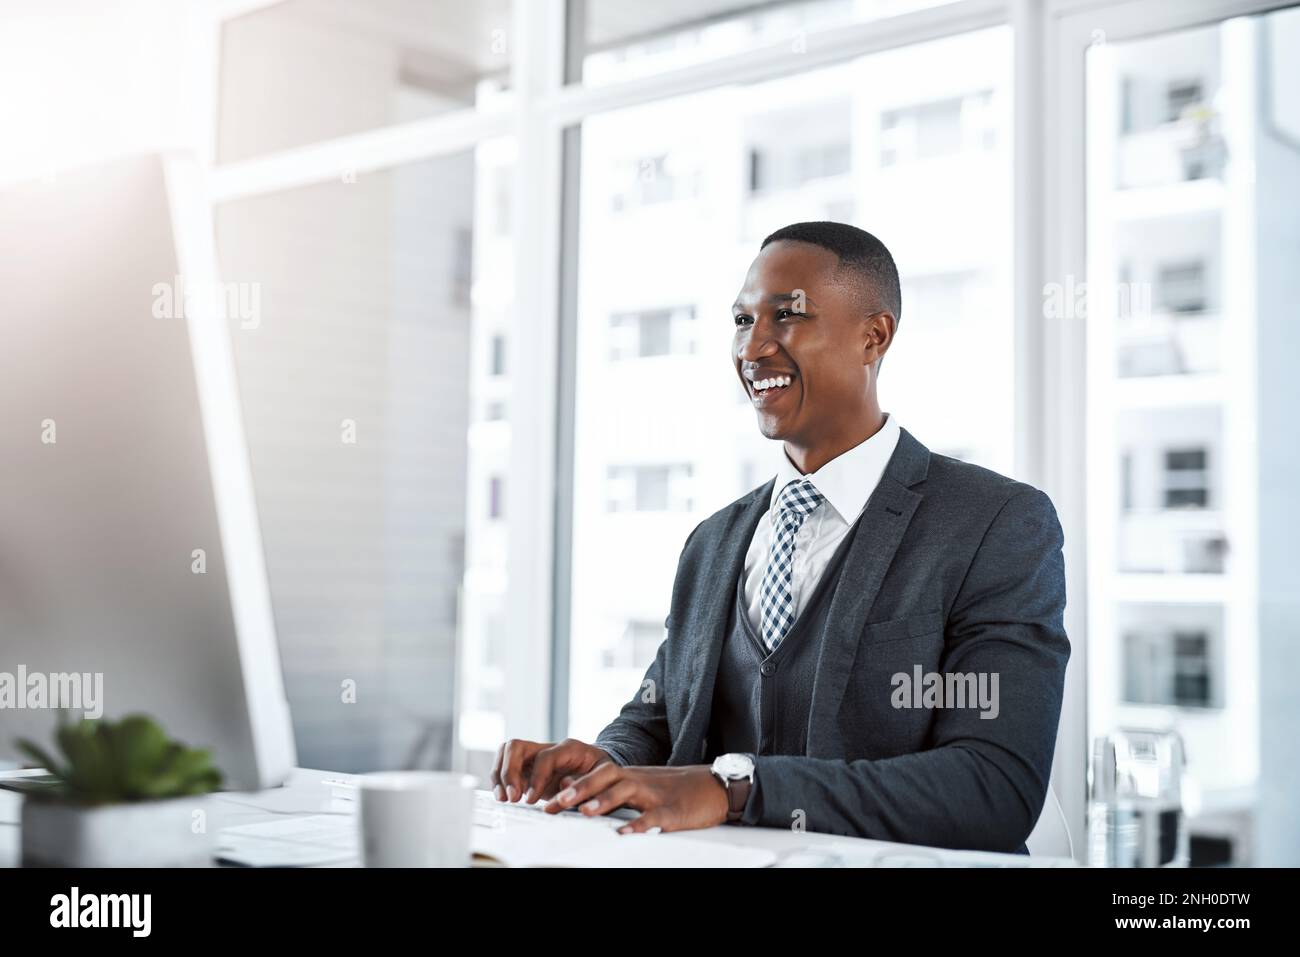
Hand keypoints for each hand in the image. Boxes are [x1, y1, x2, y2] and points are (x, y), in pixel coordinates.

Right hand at [490, 737, 612, 803]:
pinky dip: (499, 780)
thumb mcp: (600, 778)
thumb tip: (562, 786)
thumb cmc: (600, 775)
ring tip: (504, 799)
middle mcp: (546, 747)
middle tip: (512, 797)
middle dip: (510, 772)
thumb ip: (582, 782)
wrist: (599, 773)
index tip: (531, 799)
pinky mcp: (526, 767)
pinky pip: (504, 766)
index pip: (544, 757)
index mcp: (568, 748)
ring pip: (506, 752)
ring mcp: (534, 756)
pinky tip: (503, 797)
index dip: (536, 778)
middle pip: (516, 746)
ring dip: (500, 775)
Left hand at [543, 764, 728, 833]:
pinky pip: (654, 817)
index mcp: (630, 777)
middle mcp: (639, 781)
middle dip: (579, 789)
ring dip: (604, 800)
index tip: (546, 801)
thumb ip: (613, 789)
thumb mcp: (642, 786)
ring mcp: (656, 794)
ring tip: (585, 811)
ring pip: (626, 791)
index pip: (595, 776)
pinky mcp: (673, 811)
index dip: (570, 787)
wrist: (715, 786)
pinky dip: (639, 824)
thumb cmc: (675, 789)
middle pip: (606, 777)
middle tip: (556, 802)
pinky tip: (625, 833)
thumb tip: (578, 793)